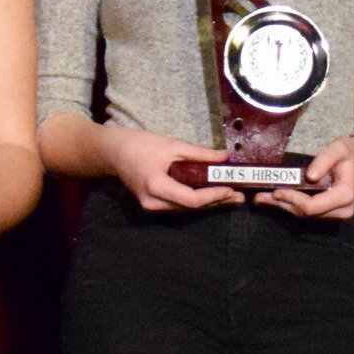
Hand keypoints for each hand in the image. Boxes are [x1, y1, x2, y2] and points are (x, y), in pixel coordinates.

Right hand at [103, 126, 241, 211]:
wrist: (113, 153)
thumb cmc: (140, 145)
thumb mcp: (172, 145)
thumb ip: (199, 154)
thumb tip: (225, 157)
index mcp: (156, 186)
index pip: (191, 199)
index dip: (213, 196)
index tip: (231, 189)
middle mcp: (154, 203)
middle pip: (191, 208)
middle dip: (216, 202)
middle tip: (240, 197)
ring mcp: (152, 207)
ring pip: (186, 209)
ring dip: (209, 203)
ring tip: (231, 197)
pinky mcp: (153, 205)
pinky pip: (179, 206)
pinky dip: (197, 201)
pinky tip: (212, 196)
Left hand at [261, 134, 353, 218]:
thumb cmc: (350, 152)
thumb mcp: (339, 148)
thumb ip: (324, 159)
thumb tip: (309, 176)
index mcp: (344, 195)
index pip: (313, 206)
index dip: (292, 200)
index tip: (276, 191)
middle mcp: (341, 210)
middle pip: (306, 213)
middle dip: (282, 205)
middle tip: (259, 197)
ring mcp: (336, 214)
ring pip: (304, 215)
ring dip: (282, 207)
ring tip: (261, 198)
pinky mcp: (329, 212)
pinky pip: (307, 212)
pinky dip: (290, 205)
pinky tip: (273, 199)